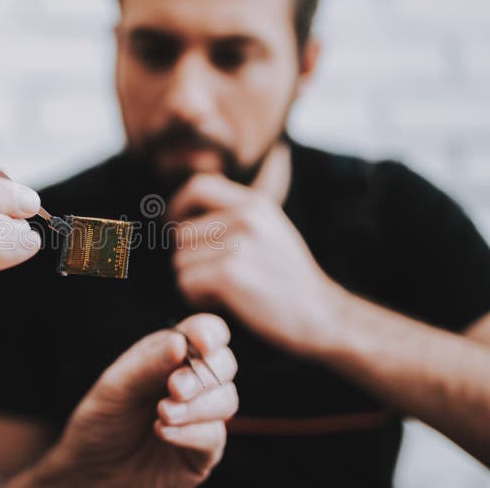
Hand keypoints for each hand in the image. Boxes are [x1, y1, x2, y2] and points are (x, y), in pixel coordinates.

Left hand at [23, 314, 236, 487]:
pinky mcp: (202, 452)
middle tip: (174, 388)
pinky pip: (214, 436)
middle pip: (225, 363)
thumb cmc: (99, 422)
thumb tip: (180, 342)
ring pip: (227, 399)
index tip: (202, 344)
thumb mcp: (115, 386)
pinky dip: (191, 432)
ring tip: (162, 413)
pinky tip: (162, 432)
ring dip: (198, 406)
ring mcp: (200, 417)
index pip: (205, 332)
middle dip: (203, 373)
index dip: (210, 333)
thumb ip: (148, 363)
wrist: (89, 473)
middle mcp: (190, 382)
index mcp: (169, 355)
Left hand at [169, 172, 341, 355]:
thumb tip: (182, 216)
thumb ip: (235, 216)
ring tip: (224, 291)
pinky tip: (222, 302)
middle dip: (188, 258)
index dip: (179, 207)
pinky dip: (196, 298)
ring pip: (180, 261)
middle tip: (213, 277)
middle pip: (182, 232)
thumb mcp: (269, 231)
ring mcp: (239, 245)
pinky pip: (186, 282)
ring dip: (193, 282)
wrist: (324, 316)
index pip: (198, 186)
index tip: (179, 229)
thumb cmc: (289, 279)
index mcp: (255, 203)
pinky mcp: (231, 274)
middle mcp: (246, 217)